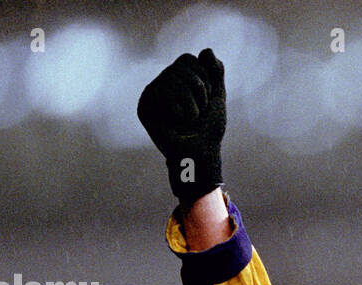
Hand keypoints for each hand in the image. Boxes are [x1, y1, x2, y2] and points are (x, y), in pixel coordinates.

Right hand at [137, 48, 226, 205]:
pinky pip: (164, 92)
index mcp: (178, 80)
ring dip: (191, 104)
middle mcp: (162, 84)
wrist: (200, 157)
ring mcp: (152, 94)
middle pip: (181, 65)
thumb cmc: (209, 133)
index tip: (206, 100)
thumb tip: (206, 50)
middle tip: (198, 113)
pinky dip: (179, 110)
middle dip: (199, 90)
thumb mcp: (216, 99)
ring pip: (174, 79)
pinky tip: (176, 124)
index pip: (189, 59)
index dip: (204, 78)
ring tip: (189, 121)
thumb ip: (214, 74)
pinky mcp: (144, 107)